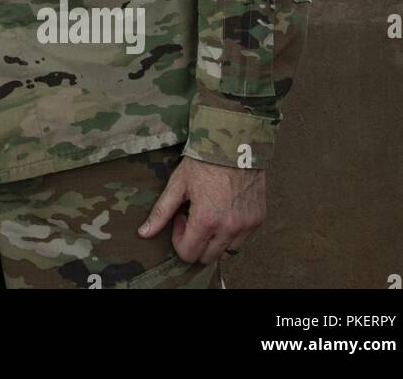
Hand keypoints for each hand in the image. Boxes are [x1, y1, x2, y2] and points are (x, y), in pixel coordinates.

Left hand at [138, 157, 265, 262]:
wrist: (234, 145)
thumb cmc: (203, 162)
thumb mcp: (177, 184)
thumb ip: (161, 212)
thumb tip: (143, 233)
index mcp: (206, 220)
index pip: (189, 254)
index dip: (179, 240)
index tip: (180, 218)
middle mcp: (229, 228)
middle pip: (207, 257)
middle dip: (196, 242)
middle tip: (193, 216)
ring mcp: (246, 226)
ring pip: (226, 252)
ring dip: (215, 241)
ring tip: (209, 214)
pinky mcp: (258, 220)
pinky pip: (243, 239)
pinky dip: (231, 233)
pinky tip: (224, 211)